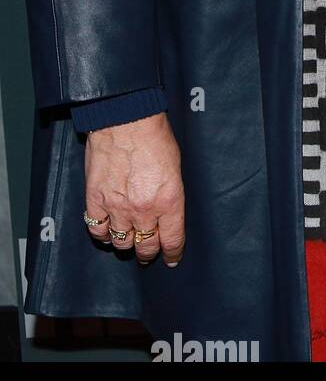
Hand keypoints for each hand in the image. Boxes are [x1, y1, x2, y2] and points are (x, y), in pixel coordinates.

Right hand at [84, 112, 184, 265]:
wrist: (125, 121)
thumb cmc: (155, 137)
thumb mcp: (175, 168)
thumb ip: (170, 194)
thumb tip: (166, 211)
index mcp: (169, 200)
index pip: (172, 240)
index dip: (172, 253)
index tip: (172, 259)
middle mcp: (143, 210)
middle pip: (145, 246)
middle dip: (149, 252)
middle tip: (149, 252)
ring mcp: (117, 207)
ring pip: (121, 242)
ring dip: (126, 244)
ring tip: (128, 241)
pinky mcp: (95, 200)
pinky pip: (96, 229)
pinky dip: (102, 234)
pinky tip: (107, 231)